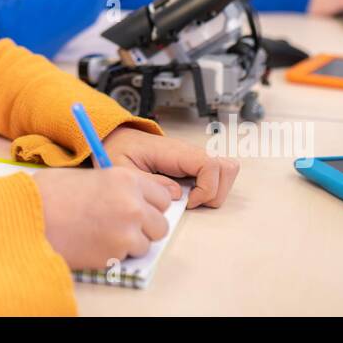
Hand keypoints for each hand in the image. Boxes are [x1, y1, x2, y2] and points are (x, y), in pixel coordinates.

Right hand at [32, 165, 172, 269]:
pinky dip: (115, 254)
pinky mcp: (114, 255)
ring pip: (146, 244)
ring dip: (131, 242)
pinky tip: (94, 242)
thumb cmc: (52, 193)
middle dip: (145, 227)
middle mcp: (133, 205)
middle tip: (122, 225)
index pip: (162, 197)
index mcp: (127, 179)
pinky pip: (126, 257)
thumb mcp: (91, 176)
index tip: (138, 208)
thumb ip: (118, 186)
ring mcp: (126, 232)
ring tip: (104, 233)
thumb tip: (136, 199)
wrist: (30, 215)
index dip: (149, 204)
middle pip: (160, 224)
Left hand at [102, 125, 239, 208]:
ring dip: (216, 190)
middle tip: (192, 203)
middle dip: (216, 192)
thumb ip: (147, 181)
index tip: (189, 202)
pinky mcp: (192, 164)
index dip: (208, 188)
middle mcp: (188, 152)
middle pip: (226, 168)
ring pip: (226, 171)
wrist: (116, 139)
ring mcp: (193, 158)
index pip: (210, 164)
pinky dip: (211, 188)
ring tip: (192, 199)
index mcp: (172, 151)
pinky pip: (215, 175)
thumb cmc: (118, 150)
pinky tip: (190, 195)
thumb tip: (176, 193)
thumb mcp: (121, 167)